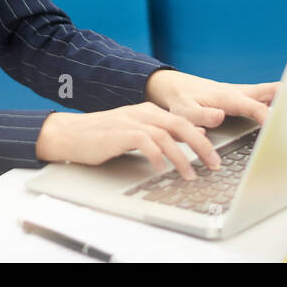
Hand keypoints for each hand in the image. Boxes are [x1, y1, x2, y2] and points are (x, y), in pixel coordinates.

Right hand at [35, 103, 222, 179]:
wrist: (71, 134)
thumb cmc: (103, 137)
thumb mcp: (136, 132)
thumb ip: (161, 134)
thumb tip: (191, 141)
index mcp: (150, 111)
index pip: (184, 121)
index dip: (203, 138)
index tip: (216, 156)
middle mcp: (144, 113)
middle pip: (182, 124)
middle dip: (202, 145)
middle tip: (214, 164)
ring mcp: (132, 121)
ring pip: (167, 135)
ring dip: (182, 157)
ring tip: (191, 174)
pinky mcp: (120, 133)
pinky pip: (145, 142)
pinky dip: (156, 156)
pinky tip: (161, 168)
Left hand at [143, 69, 275, 128]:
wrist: (174, 86)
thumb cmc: (180, 101)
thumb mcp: (183, 111)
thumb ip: (200, 115)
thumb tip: (220, 116)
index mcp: (226, 97)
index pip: (251, 106)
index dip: (264, 116)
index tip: (275, 127)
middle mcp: (237, 92)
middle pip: (267, 92)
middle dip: (286, 97)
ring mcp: (241, 92)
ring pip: (268, 91)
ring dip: (286, 95)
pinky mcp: (241, 96)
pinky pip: (264, 95)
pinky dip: (278, 98)